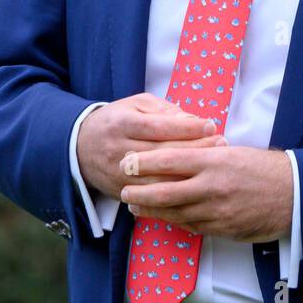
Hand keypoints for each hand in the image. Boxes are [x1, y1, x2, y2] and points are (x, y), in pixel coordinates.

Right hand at [76, 92, 227, 201]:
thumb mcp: (134, 104)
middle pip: (162, 153)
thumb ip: (162, 109)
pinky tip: (194, 186)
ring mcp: (120, 174)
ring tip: (213, 165)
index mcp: (123, 123)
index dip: (187, 127)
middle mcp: (120, 149)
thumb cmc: (116, 121)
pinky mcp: (121, 192)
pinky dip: (175, 192)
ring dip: (189, 173)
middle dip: (195, 149)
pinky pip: (151, 197)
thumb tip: (190, 120)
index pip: (159, 126)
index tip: (211, 125)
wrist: (80, 148)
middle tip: (222, 143)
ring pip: (159, 178)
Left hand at [120, 145, 292, 243]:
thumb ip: (205, 155)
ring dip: (151, 210)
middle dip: (139, 192)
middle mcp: (211, 186)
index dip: (143, 163)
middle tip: (123, 190)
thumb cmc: (264, 168)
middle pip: (165, 191)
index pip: (170, 160)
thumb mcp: (233, 152)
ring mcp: (216, 211)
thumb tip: (177, 154)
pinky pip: (191, 226)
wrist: (295, 194)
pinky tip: (163, 217)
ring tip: (135, 206)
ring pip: (174, 212)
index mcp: (213, 160)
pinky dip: (174, 221)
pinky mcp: (222, 229)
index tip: (126, 163)